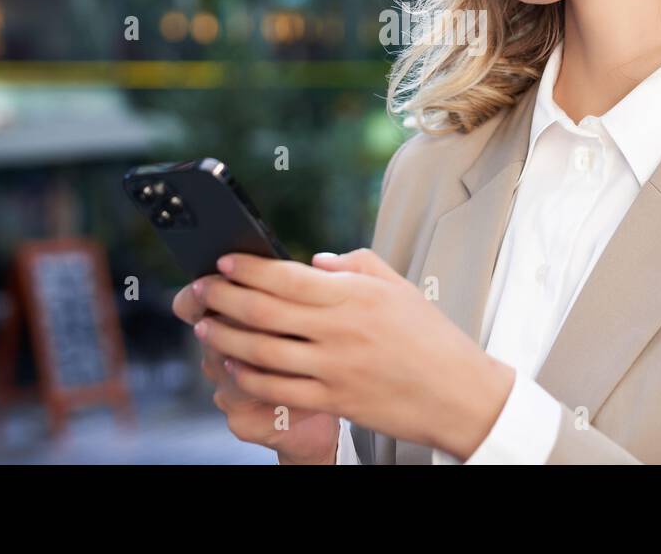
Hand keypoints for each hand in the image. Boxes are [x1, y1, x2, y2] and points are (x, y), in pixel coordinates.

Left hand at [189, 248, 514, 459]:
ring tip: (205, 326)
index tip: (224, 262)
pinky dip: (250, 376)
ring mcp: (334, 368)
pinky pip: (279, 389)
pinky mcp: (335, 400)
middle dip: (223, 298)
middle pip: (264, 311)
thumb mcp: (398, 286)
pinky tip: (234, 365)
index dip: (248, 269)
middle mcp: (340, 330)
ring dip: (226, 337)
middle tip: (201, 289)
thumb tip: (313, 261)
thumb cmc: (430, 336)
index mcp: (355, 296)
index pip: (287, 277)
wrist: (459, 393)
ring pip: (263, 351)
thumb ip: (355, 264)